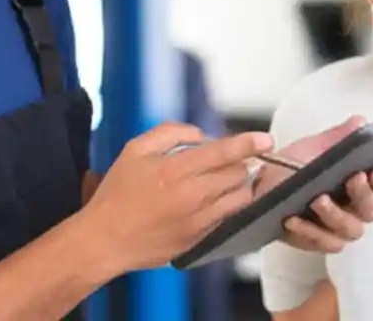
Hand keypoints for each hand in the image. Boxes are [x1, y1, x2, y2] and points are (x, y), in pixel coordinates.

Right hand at [79, 122, 272, 271]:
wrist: (105, 240)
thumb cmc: (117, 193)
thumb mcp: (135, 150)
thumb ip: (170, 133)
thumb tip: (200, 136)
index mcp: (175, 170)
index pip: (224, 152)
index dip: (249, 143)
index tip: (266, 139)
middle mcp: (192, 196)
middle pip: (237, 174)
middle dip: (240, 163)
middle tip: (233, 159)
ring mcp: (199, 221)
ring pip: (239, 198)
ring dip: (241, 185)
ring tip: (231, 179)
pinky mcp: (200, 240)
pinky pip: (229, 218)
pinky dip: (231, 205)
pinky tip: (221, 199)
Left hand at [255, 116, 372, 252]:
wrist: (261, 185)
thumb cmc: (292, 167)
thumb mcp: (314, 147)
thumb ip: (339, 137)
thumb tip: (360, 122)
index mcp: (359, 183)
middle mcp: (354, 209)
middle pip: (370, 210)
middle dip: (363, 195)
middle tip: (351, 179)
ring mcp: (336, 228)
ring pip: (349, 230)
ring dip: (335, 215)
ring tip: (317, 200)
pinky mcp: (316, 242)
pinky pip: (320, 242)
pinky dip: (308, 231)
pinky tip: (293, 218)